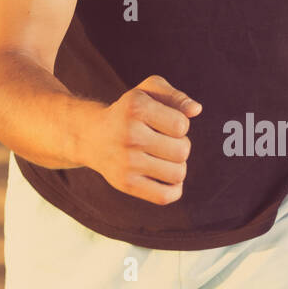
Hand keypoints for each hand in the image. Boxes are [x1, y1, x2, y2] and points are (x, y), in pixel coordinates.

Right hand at [82, 75, 200, 204]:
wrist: (91, 136)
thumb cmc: (128, 112)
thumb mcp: (147, 92)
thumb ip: (175, 96)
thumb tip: (196, 109)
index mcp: (136, 107)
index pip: (181, 125)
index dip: (179, 124)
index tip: (165, 124)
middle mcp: (129, 134)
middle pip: (182, 151)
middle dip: (180, 146)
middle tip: (163, 142)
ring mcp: (126, 161)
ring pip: (178, 174)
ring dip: (177, 166)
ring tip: (163, 158)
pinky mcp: (125, 183)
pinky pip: (165, 196)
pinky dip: (173, 189)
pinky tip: (164, 177)